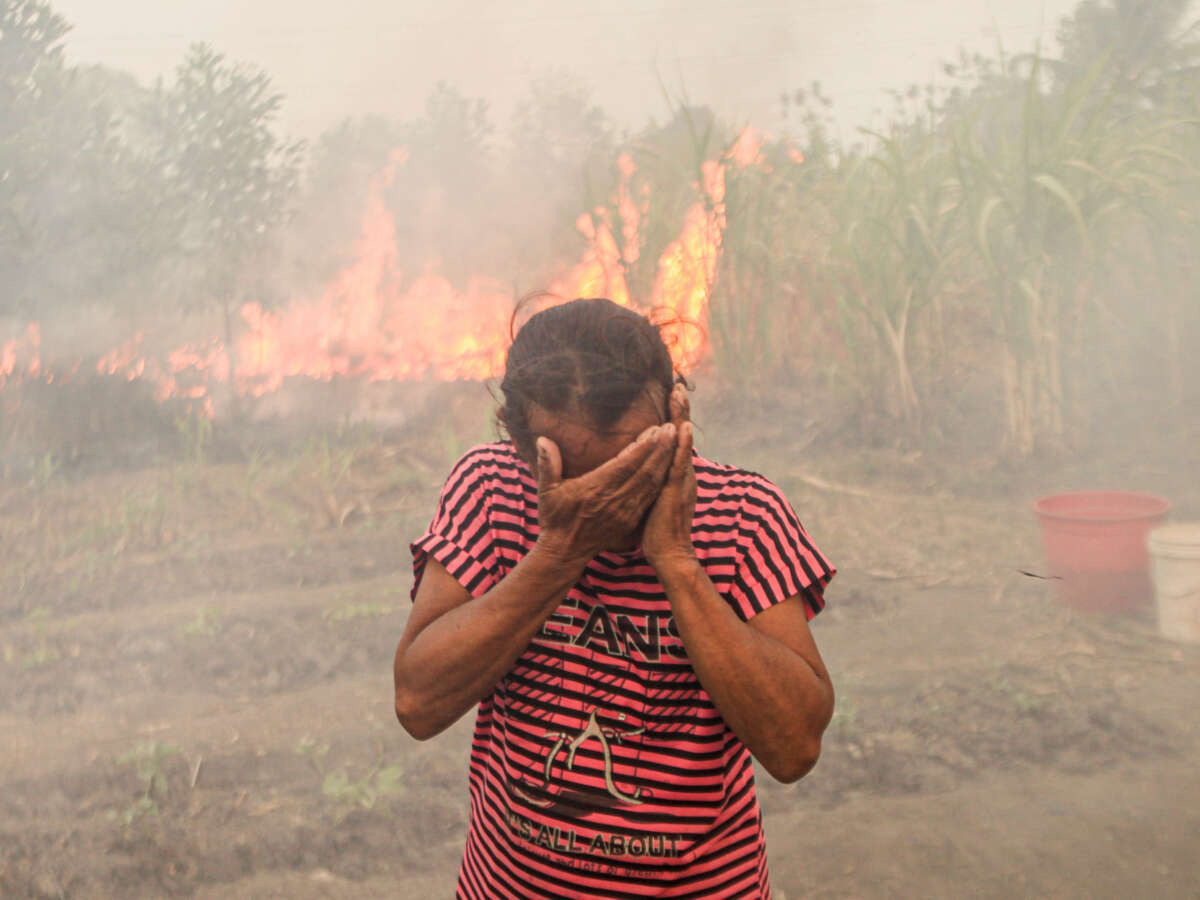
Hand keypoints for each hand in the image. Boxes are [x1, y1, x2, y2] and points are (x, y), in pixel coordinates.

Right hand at [534, 423, 675, 563]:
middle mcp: (614, 500)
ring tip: (674, 441)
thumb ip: (548, 464)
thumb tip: (543, 439)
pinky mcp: (631, 520)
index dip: (643, 447)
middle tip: (671, 428)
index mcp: (596, 489)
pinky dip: (662, 480)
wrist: (566, 551)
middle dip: (660, 449)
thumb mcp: (546, 491)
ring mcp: (626, 512)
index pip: (626, 464)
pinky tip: (669, 466)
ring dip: (665, 462)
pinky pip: (651, 497)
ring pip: (652, 483)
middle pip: (645, 471)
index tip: (655, 429)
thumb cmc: (555, 518)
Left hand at [642, 384, 696, 567]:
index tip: (672, 395)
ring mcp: (682, 481)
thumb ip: (650, 480)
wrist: (670, 554)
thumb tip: (640, 467)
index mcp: (675, 473)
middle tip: (677, 385)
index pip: (675, 440)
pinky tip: (682, 428)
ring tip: (679, 393)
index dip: (674, 417)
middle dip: (680, 409)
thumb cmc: (658, 530)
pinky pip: (679, 465)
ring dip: (681, 417)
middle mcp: (682, 472)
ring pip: (682, 443)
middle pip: (681, 435)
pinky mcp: (677, 491)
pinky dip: (682, 445)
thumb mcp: (654, 498)